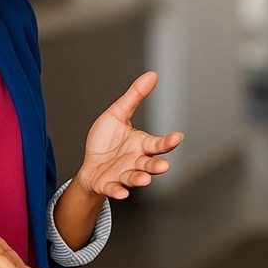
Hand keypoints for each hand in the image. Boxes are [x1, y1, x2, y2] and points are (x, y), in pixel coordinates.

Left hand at [74, 71, 183, 199]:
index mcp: (141, 144)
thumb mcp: (118, 113)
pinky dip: (118, 191)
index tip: (178, 137)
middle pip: (150, 163)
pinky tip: (121, 193)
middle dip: (157, 165)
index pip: (157, 144)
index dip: (168, 141)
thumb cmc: (107, 140)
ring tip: (144, 179)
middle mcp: (136, 161)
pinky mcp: (109, 184)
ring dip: (140, 179)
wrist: (90, 164)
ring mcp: (123, 174)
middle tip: (164, 165)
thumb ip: (135, 96)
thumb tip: (152, 75)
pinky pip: (115, 188)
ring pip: (135, 177)